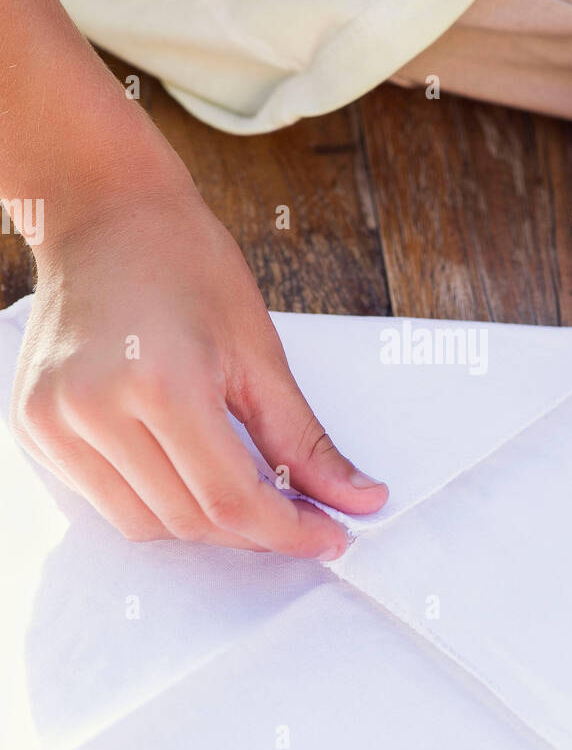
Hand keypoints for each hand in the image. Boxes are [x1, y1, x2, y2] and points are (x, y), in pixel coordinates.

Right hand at [11, 176, 386, 556]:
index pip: (230, 500)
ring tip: (245, 491)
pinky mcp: (34, 427)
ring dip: (203, 523)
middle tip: (300, 515)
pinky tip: (186, 470)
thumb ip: (303, 440)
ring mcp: (53, 422)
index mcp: (159, 383)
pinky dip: (155, 501)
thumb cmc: (185, 261)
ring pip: (144, 523)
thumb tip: (359, 502)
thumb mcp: (259, 350)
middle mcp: (94, 409)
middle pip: (188, 520)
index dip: (288, 531)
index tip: (330, 536)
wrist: (102, 212)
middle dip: (253, 531)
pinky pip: (104, 499)